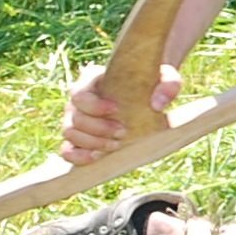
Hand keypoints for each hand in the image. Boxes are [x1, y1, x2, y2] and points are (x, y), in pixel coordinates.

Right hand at [58, 60, 180, 164]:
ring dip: (92, 143)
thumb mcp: (165, 77)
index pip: (79, 95)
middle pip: (75, 118)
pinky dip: (78, 156)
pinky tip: (97, 158)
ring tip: (117, 145)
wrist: (147, 93)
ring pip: (69, 134)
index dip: (95, 106)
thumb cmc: (152, 81)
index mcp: (90, 80)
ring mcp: (75, 120)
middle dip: (99, 129)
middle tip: (123, 132)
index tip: (117, 109)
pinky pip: (67, 150)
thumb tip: (158, 104)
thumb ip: (168, 84)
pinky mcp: (78, 138)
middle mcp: (78, 100)